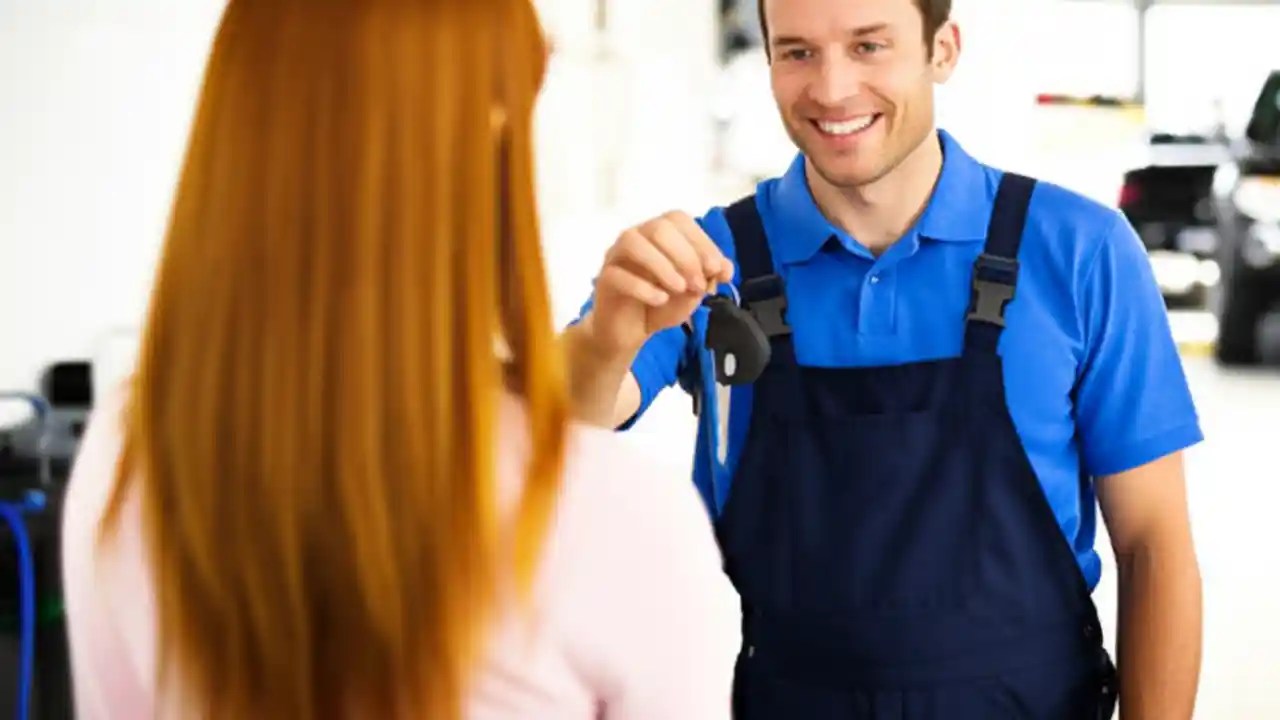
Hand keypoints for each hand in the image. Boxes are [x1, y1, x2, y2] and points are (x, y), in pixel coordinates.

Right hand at [585, 211, 734, 360]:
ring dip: (662, 266)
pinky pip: (619, 275)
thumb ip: (710, 276)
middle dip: (685, 256)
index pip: (679, 220)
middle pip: (659, 228)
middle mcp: (636, 237)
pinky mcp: (604, 279)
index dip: (701, 241)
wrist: (631, 331)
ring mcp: (616, 256)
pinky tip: (660, 300)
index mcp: (659, 233)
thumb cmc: (662, 304)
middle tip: (698, 284)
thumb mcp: (694, 291)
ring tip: (680, 289)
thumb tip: (724, 267)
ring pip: (634, 243)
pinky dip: (643, 287)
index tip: (716, 270)